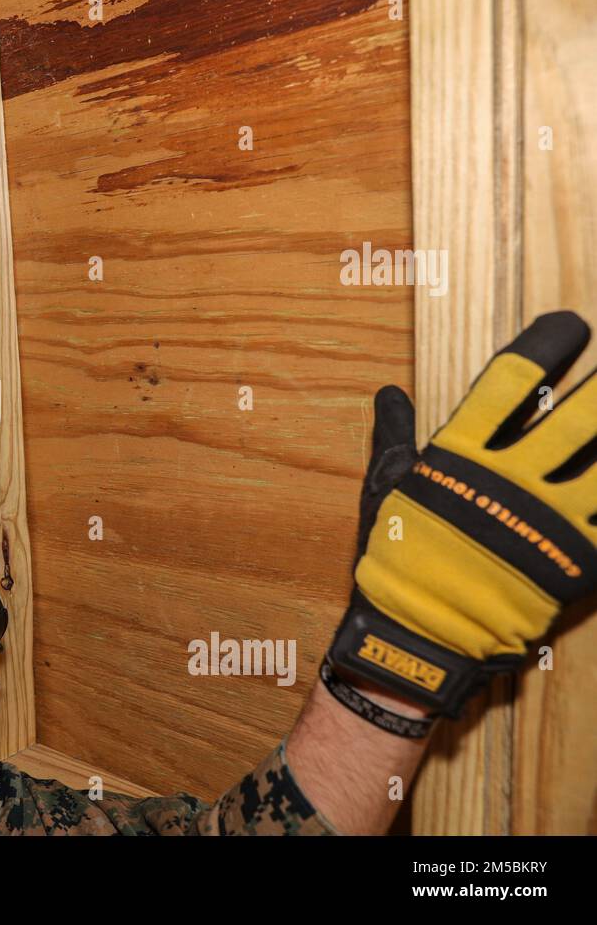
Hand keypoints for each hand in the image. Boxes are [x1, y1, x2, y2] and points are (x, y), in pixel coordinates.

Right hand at [329, 312, 596, 716]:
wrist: (419, 635)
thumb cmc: (395, 559)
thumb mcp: (385, 491)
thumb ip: (394, 438)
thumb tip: (390, 393)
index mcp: (460, 456)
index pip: (509, 382)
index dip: (546, 346)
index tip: (571, 327)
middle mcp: (509, 480)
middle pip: (578, 415)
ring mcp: (547, 521)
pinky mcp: (576, 560)